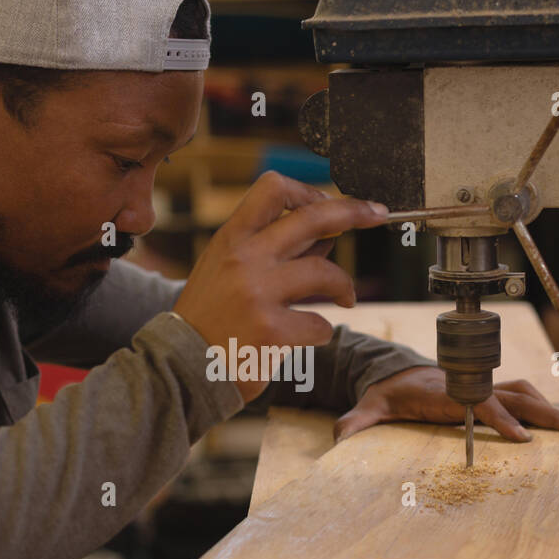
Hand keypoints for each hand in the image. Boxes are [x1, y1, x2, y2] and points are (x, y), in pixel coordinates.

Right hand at [173, 172, 388, 402]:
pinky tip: (308, 335)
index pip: (273, 190)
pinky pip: (320, 323)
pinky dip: (321, 330)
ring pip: (326, 272)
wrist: (181, 368)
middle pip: (313, 218)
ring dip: (344, 286)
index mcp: (231, 239)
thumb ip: (269, 251)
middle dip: (354, 211)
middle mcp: (244, 259)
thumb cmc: (208, 319)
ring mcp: (257, 294)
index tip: (332, 204)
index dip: (310, 192)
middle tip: (377, 215)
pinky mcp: (272, 331)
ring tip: (346, 298)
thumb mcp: (225, 271)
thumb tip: (324, 234)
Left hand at [332, 367, 558, 448]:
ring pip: (523, 392)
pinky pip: (521, 396)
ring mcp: (482, 385)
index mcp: (444, 390)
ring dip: (547, 410)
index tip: (521, 439)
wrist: (394, 373)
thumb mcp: (369, 406)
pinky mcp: (489, 390)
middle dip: (541, 415)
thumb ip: (356, 421)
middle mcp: (469, 384)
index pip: (479, 401)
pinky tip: (557, 427)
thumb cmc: (388, 392)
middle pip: (513, 395)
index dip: (500, 418)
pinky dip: (541, 408)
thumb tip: (340, 435)